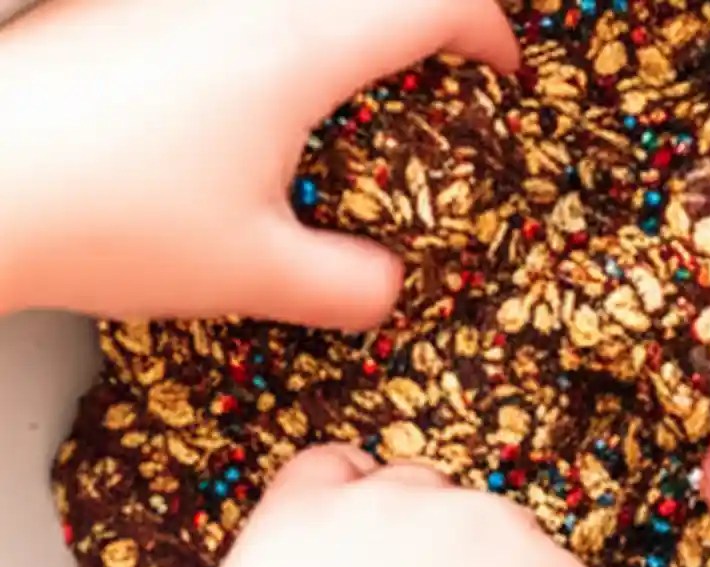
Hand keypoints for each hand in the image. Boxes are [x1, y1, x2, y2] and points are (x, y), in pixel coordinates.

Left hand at [0, 0, 517, 327]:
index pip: (436, 2)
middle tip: (433, 71)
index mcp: (300, 42)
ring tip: (345, 85)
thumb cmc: (100, 215)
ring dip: (349, 22)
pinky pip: (235, 2)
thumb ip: (350, 286)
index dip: (489, 33)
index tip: (502, 72)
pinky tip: (244, 88)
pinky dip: (276, 28)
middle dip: (426, 19)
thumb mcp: (253, 274)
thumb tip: (388, 288)